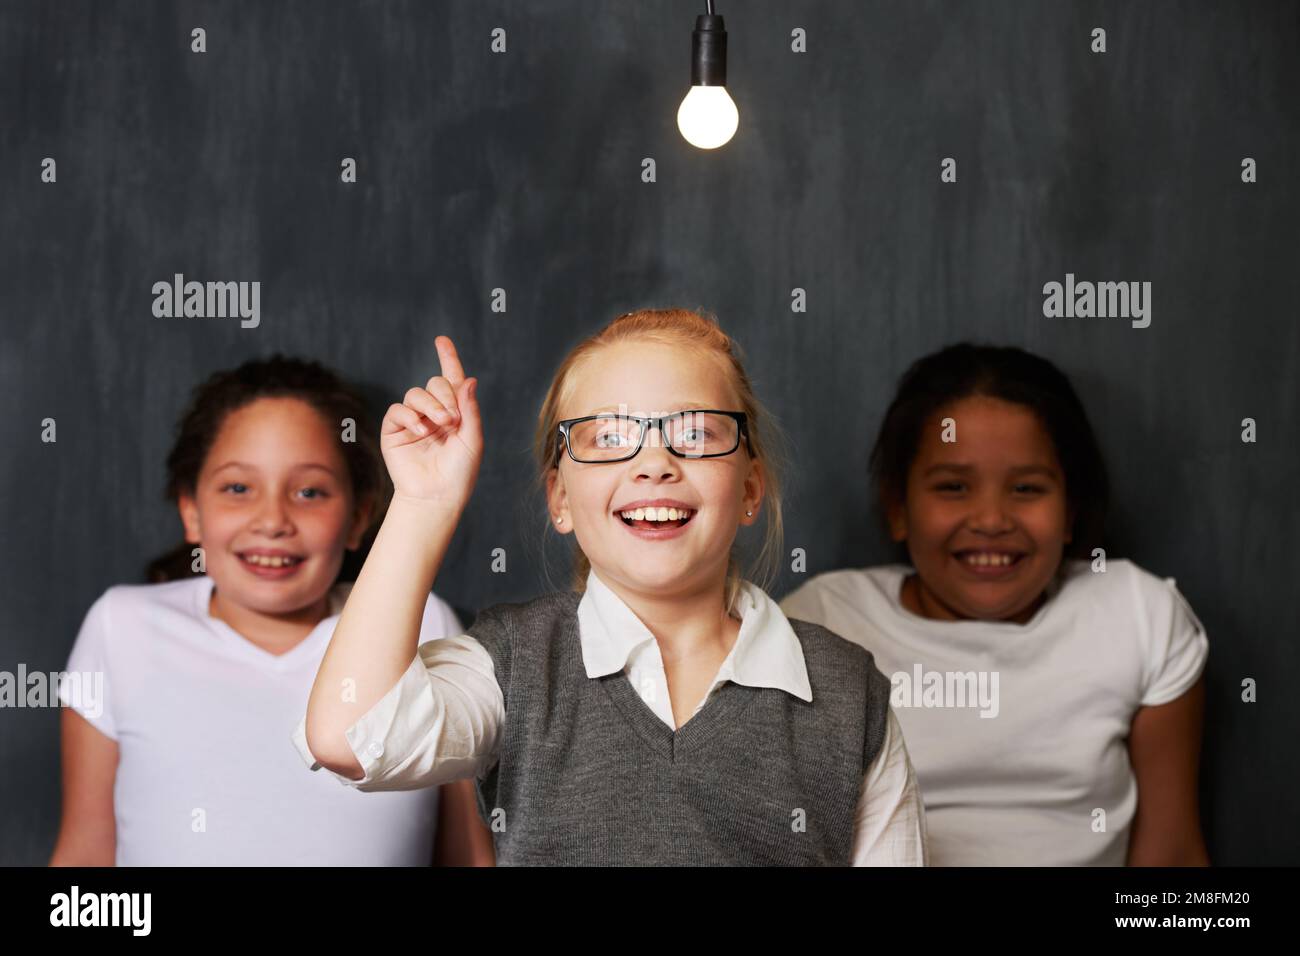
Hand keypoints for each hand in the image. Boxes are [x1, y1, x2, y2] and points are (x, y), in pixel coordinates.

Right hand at [380, 335, 482, 508]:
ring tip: (438, 424)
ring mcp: (413, 420)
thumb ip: (470, 410)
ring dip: (429, 405)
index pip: (451, 380)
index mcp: (455, 413)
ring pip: (415, 393)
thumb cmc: (459, 472)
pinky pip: (397, 410)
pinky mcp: (394, 430)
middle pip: (435, 383)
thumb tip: (469, 379)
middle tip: (452, 419)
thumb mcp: (473, 439)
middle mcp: (433, 413)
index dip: (447, 358)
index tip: (441, 340)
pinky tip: (420, 430)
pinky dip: (409, 417)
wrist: (437, 496)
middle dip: (444, 396)